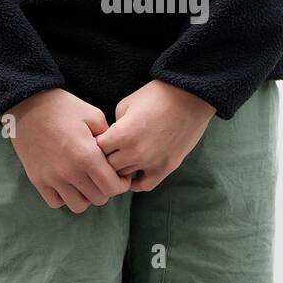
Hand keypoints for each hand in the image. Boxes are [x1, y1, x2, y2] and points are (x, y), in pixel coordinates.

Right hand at [5, 87, 131, 212]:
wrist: (28, 103)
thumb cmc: (63, 107)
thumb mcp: (93, 115)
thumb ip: (109, 138)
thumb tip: (116, 156)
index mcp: (87, 156)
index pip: (113, 187)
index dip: (122, 184)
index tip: (120, 176)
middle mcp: (69, 172)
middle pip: (99, 199)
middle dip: (105, 189)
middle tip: (102, 176)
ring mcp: (51, 178)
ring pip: (79, 206)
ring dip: (85, 196)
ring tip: (84, 181)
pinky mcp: (37, 180)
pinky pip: (56, 202)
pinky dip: (64, 197)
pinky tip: (66, 182)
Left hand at [94, 80, 215, 191]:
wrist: (189, 99)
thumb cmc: (155, 96)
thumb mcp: (125, 104)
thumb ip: (113, 126)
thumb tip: (109, 140)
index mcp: (122, 134)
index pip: (96, 150)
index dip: (94, 145)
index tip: (96, 141)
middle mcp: (135, 152)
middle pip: (107, 167)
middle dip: (103, 159)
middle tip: (104, 153)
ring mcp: (151, 163)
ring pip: (123, 177)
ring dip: (118, 170)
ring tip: (117, 162)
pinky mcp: (166, 168)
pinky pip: (144, 185)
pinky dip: (135, 183)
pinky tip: (131, 175)